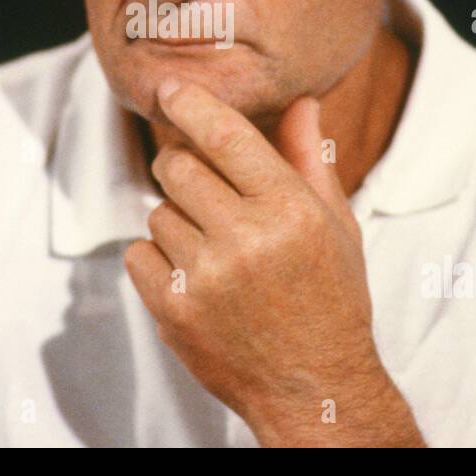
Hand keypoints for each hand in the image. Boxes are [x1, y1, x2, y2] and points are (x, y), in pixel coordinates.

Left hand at [123, 78, 423, 445]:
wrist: (314, 387)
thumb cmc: (330, 300)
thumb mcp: (336, 225)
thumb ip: (308, 159)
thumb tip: (300, 101)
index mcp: (291, 211)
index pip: (225, 135)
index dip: (191, 103)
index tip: (170, 88)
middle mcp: (247, 240)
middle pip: (178, 166)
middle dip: (183, 166)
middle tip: (205, 189)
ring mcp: (206, 278)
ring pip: (158, 212)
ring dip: (177, 221)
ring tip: (216, 250)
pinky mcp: (174, 311)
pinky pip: (139, 253)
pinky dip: (158, 258)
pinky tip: (195, 277)